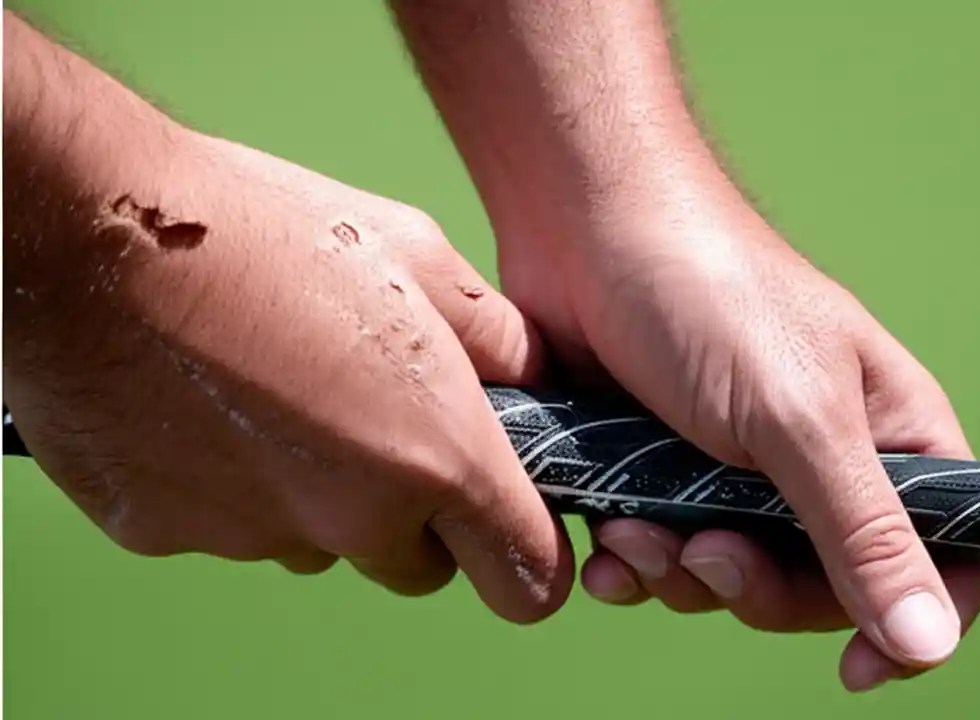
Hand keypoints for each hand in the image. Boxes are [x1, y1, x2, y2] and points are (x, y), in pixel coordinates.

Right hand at [4, 124, 572, 621]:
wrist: (92, 227)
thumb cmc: (264, 228)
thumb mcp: (415, 253)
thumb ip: (496, 338)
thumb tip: (534, 380)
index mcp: (434, 455)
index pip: (526, 580)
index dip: (528, 559)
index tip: (509, 529)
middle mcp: (351, 516)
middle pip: (416, 565)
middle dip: (414, 517)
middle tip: (378, 423)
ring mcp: (253, 534)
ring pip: (317, 542)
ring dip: (317, 494)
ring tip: (279, 390)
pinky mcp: (165, 533)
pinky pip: (226, 526)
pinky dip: (227, 484)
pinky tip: (203, 402)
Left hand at [389, 0, 979, 686]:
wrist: (584, 227)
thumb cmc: (710, 295)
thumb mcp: (799, 419)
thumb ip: (864, 535)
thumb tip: (932, 644)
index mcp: (893, 438)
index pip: (950, 556)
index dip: (916, 621)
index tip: (855, 669)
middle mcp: (825, 462)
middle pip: (825, 593)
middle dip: (755, 591)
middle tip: (702, 551)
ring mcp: (740, 470)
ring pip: (733, 583)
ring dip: (679, 576)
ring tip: (634, 530)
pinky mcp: (666, 473)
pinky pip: (664, 562)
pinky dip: (634, 566)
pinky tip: (604, 543)